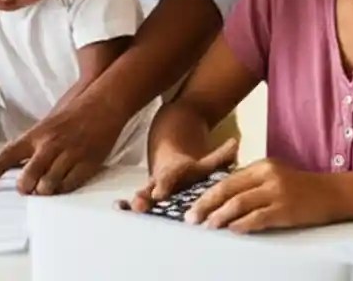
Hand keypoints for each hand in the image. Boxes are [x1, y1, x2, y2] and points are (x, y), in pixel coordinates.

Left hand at [0, 97, 123, 194]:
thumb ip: (30, 147)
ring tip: (47, 187)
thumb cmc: (72, 116)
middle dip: (25, 188)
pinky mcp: (87, 163)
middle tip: (27, 188)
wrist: (102, 104)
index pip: (6, 157)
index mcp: (36, 135)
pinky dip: (62, 189)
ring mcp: (69, 155)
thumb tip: (12, 167)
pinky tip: (63, 184)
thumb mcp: (45, 127)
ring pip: (48, 186)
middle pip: (28, 178)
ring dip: (45, 191)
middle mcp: (49, 145)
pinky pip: (69, 185)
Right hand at [120, 137, 238, 212]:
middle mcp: (162, 178)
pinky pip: (136, 200)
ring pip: (143, 194)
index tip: (159, 194)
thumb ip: (220, 155)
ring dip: (136, 202)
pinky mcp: (147, 195)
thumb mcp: (207, 159)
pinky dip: (126, 204)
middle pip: (153, 187)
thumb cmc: (192, 165)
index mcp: (176, 170)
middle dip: (146, 197)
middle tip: (139, 206)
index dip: (165, 185)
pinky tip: (117, 208)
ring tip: (128, 209)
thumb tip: (235, 144)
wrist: (169, 149)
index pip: (170, 177)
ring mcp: (153, 187)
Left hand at [184, 157, 339, 231]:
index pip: (227, 180)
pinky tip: (233, 230)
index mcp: (261, 166)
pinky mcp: (286, 209)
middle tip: (192, 218)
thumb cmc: (302, 187)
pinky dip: (242, 224)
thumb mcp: (275, 176)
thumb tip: (224, 199)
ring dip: (220, 216)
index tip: (194, 206)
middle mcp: (266, 175)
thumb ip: (252, 183)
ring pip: (239, 203)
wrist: (333, 193)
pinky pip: (258, 217)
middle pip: (228, 190)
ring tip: (209, 226)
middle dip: (206, 205)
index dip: (208, 194)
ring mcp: (276, 192)